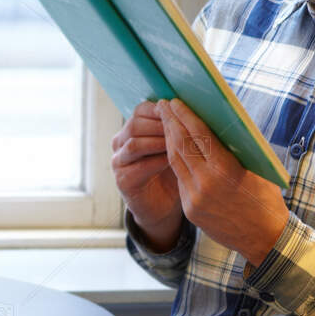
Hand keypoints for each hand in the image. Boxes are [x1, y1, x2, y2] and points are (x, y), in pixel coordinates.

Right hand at [112, 100, 184, 249]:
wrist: (162, 206)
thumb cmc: (172, 172)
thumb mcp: (176, 147)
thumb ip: (178, 130)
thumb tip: (195, 109)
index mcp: (133, 129)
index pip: (141, 110)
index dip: (160, 109)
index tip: (180, 110)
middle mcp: (121, 142)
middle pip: (135, 124)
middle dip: (160, 124)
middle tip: (181, 126)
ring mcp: (119, 161)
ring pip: (134, 143)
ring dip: (157, 141)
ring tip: (177, 143)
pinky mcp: (122, 179)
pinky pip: (137, 166)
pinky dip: (155, 161)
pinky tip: (171, 161)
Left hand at [158, 98, 288, 268]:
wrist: (265, 238)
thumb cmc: (266, 197)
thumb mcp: (256, 167)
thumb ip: (234, 147)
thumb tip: (216, 121)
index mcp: (226, 169)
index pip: (199, 135)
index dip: (185, 116)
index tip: (176, 102)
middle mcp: (206, 183)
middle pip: (181, 146)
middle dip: (171, 123)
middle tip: (164, 105)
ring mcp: (195, 198)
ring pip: (175, 162)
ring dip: (168, 140)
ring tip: (165, 122)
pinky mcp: (189, 210)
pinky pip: (180, 180)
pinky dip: (176, 162)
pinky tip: (172, 148)